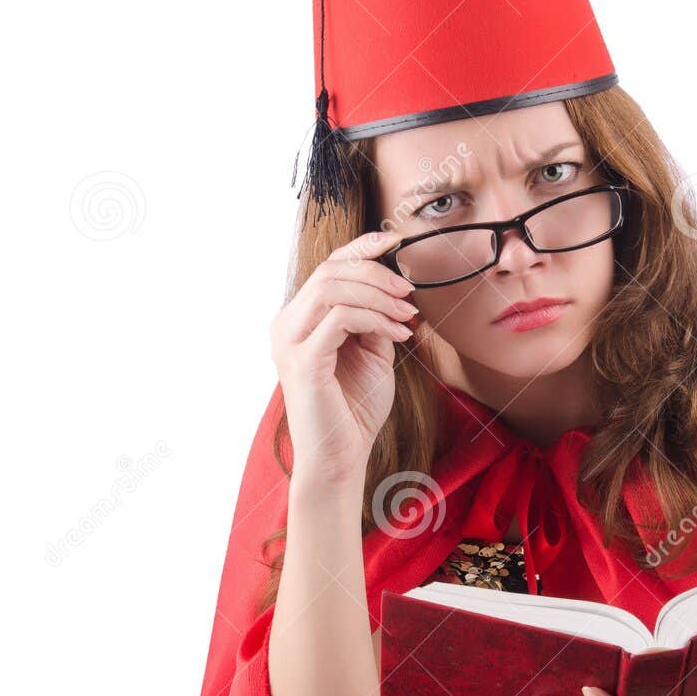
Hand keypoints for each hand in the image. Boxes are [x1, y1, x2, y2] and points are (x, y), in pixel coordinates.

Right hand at [269, 229, 418, 488]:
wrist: (342, 456)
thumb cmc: (355, 408)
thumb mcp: (372, 351)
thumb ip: (376, 317)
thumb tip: (395, 287)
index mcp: (300, 319)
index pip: (327, 267)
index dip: (361, 247)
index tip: (396, 240)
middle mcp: (287, 324)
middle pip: (330, 271)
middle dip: (376, 273)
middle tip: (409, 291)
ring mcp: (289, 341)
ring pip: (332, 288)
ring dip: (378, 296)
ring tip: (406, 315)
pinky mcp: (301, 359)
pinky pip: (340, 318)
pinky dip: (375, 319)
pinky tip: (399, 336)